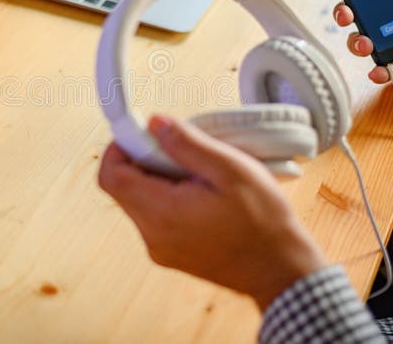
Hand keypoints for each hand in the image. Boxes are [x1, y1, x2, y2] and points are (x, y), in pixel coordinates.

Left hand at [98, 115, 327, 310]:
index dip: (119, 147)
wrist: (281, 269)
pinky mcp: (171, 253)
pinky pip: (154, 217)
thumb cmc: (264, 222)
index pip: (111, 176)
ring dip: (157, 179)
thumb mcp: (230, 169)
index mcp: (161, 213)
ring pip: (138, 201)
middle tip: (178, 150)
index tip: (142, 132)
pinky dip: (166, 197)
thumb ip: (187, 144)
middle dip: (142, 160)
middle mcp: (152, 235)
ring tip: (196, 174)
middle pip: (122, 187)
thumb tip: (154, 123)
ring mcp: (160, 248)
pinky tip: (200, 194)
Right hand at [321, 0, 392, 96]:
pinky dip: (376, 71)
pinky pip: (379, 69)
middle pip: (358, 12)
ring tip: (366, 45)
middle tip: (346, 14)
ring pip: (362, 40)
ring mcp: (392, 43)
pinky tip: (381, 70)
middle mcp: (392, 20)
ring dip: (357, 42)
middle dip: (344, 11)